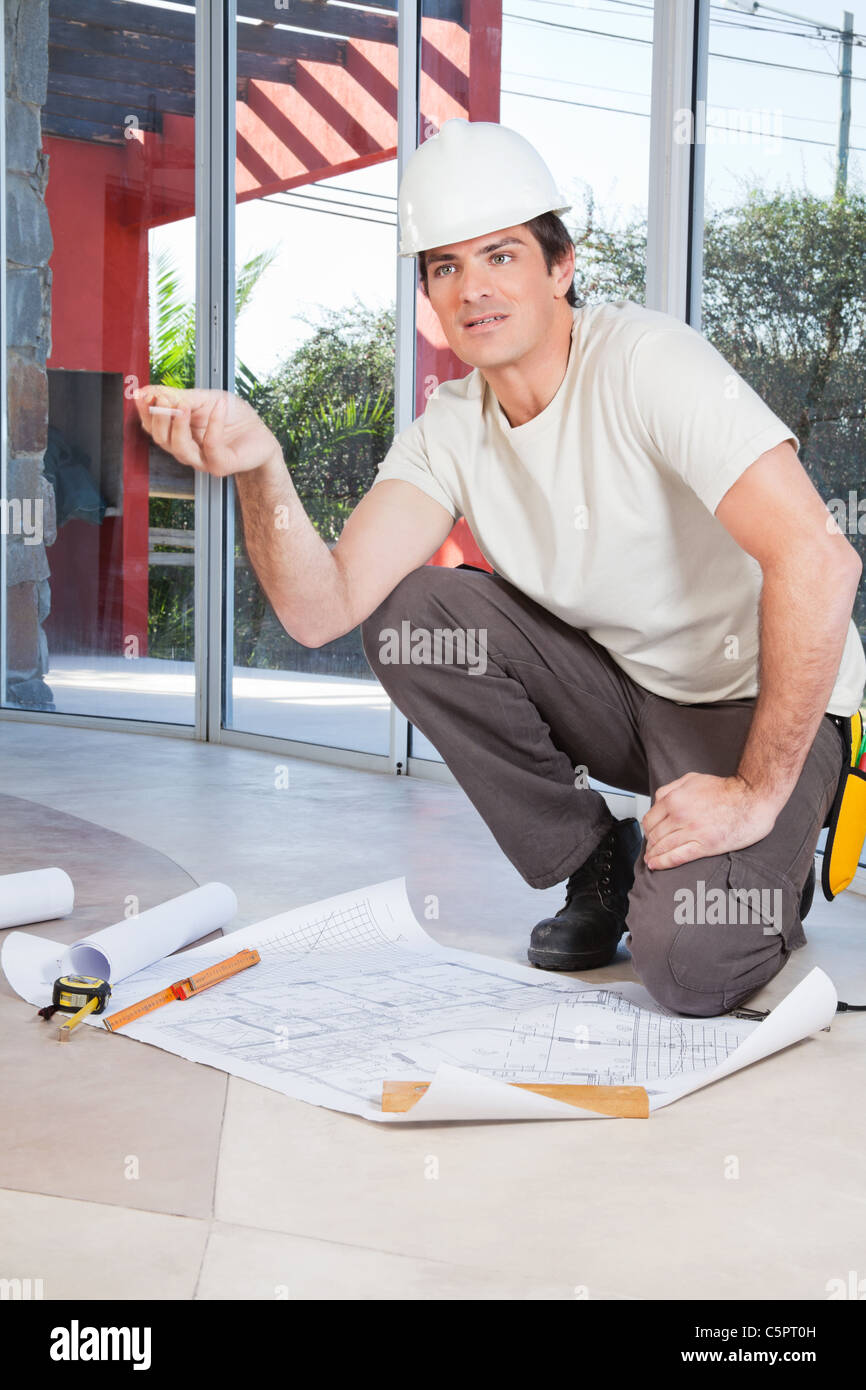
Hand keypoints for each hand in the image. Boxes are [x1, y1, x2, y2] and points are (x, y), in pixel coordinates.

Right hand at [132, 385, 279, 477]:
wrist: (259, 434)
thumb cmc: (232, 417)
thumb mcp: (203, 398)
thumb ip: (177, 395)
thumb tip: (148, 390)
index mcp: (178, 434)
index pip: (152, 426)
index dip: (145, 411)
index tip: (141, 394)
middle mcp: (186, 449)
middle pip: (161, 439)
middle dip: (159, 418)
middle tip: (162, 399)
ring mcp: (202, 460)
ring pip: (179, 448)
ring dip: (178, 425)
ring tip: (183, 404)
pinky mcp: (220, 465)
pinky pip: (210, 446)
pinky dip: (214, 423)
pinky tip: (219, 406)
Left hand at [641, 772, 779, 870]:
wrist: (751, 798)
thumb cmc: (725, 789)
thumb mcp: (691, 779)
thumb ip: (671, 789)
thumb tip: (657, 801)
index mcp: (674, 799)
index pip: (649, 820)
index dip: (647, 829)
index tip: (649, 834)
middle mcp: (680, 816)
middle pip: (654, 835)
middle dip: (649, 844)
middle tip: (650, 849)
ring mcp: (692, 832)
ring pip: (663, 847)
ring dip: (654, 855)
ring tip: (651, 860)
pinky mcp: (705, 845)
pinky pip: (678, 857)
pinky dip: (663, 863)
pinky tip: (656, 865)